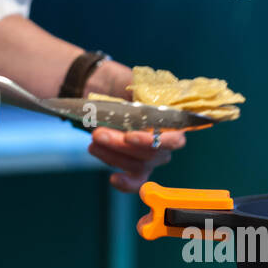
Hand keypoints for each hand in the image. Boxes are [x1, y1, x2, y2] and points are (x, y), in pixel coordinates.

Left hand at [80, 58, 185, 191]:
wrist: (107, 92)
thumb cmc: (124, 87)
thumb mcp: (133, 83)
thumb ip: (141, 92)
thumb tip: (137, 100)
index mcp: (173, 120)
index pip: (173, 138)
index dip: (151, 140)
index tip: (128, 136)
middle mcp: (168, 141)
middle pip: (150, 153)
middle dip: (120, 145)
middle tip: (97, 133)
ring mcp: (153, 156)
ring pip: (139, 166)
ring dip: (113, 156)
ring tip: (93, 142)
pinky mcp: (138, 167)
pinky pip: (137, 181)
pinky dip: (126, 183)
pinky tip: (113, 179)